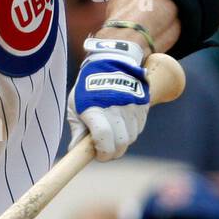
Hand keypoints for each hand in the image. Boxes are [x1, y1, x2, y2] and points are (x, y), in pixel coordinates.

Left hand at [67, 38, 149, 160]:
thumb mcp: (75, 104)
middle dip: (113, 152)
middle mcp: (115, 107)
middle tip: (105, 150)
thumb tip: (75, 150)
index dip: (102, 153)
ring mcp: (131, 105)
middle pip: (121, 143)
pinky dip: (131, 131)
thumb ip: (77, 129)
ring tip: (113, 132)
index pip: (103, 137)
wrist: (112, 62)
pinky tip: (122, 123)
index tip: (98, 156)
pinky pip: (139, 128)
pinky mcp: (143, 105)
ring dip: (122, 141)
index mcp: (95, 107)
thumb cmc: (88, 87)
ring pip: (131, 137)